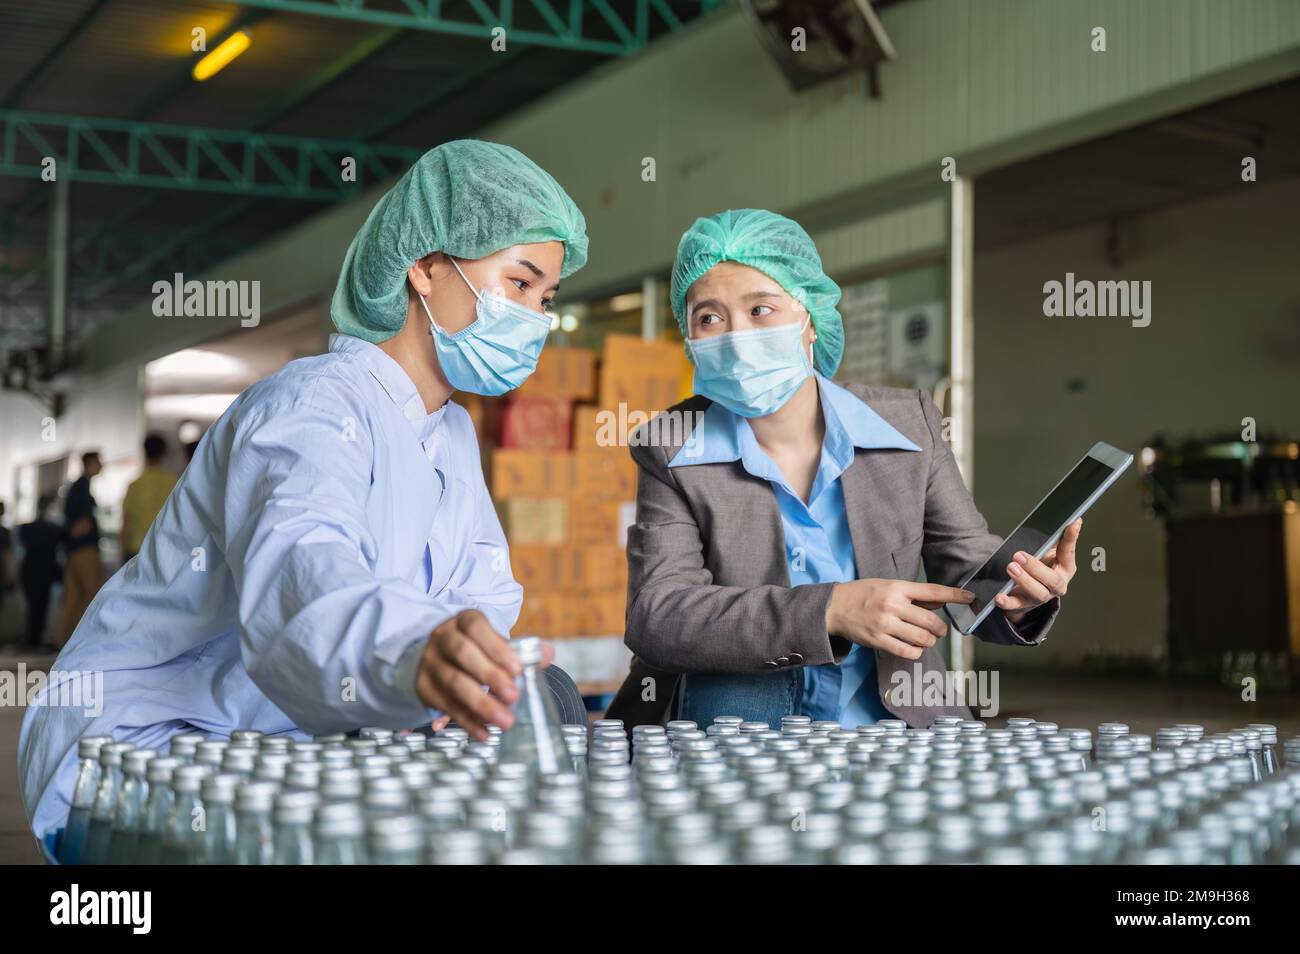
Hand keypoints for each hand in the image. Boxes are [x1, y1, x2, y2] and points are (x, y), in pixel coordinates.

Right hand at [413, 609, 554, 740]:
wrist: (439, 659)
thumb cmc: (477, 650)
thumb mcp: (496, 643)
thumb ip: (523, 650)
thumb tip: (547, 654)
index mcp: (463, 621)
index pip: (476, 628)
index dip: (496, 648)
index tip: (517, 669)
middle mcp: (442, 638)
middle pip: (463, 654)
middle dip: (490, 676)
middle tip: (513, 696)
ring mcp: (430, 663)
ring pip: (453, 682)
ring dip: (481, 703)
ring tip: (505, 721)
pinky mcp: (424, 688)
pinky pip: (446, 706)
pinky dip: (467, 721)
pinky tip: (485, 732)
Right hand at [826, 579, 973, 659]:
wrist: (834, 607)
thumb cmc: (863, 594)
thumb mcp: (889, 586)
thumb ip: (915, 595)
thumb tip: (941, 600)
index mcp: (897, 588)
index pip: (932, 591)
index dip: (954, 595)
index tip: (970, 597)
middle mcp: (892, 605)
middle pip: (930, 621)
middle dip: (940, 629)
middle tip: (938, 631)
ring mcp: (885, 624)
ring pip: (922, 638)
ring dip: (929, 642)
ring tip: (926, 639)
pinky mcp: (878, 640)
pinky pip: (907, 651)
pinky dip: (916, 652)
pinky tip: (914, 648)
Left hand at [995, 518, 1081, 623]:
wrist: (1032, 592)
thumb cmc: (1045, 568)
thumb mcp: (1053, 553)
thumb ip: (1062, 538)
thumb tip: (1076, 519)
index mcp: (1066, 568)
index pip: (1069, 553)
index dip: (1070, 539)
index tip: (1070, 524)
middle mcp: (1057, 585)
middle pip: (1052, 579)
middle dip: (1035, 567)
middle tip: (1019, 555)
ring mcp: (1041, 597)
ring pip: (1037, 593)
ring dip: (1023, 580)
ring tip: (1011, 567)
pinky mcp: (1024, 604)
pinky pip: (1016, 606)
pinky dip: (1007, 602)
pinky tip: (999, 597)